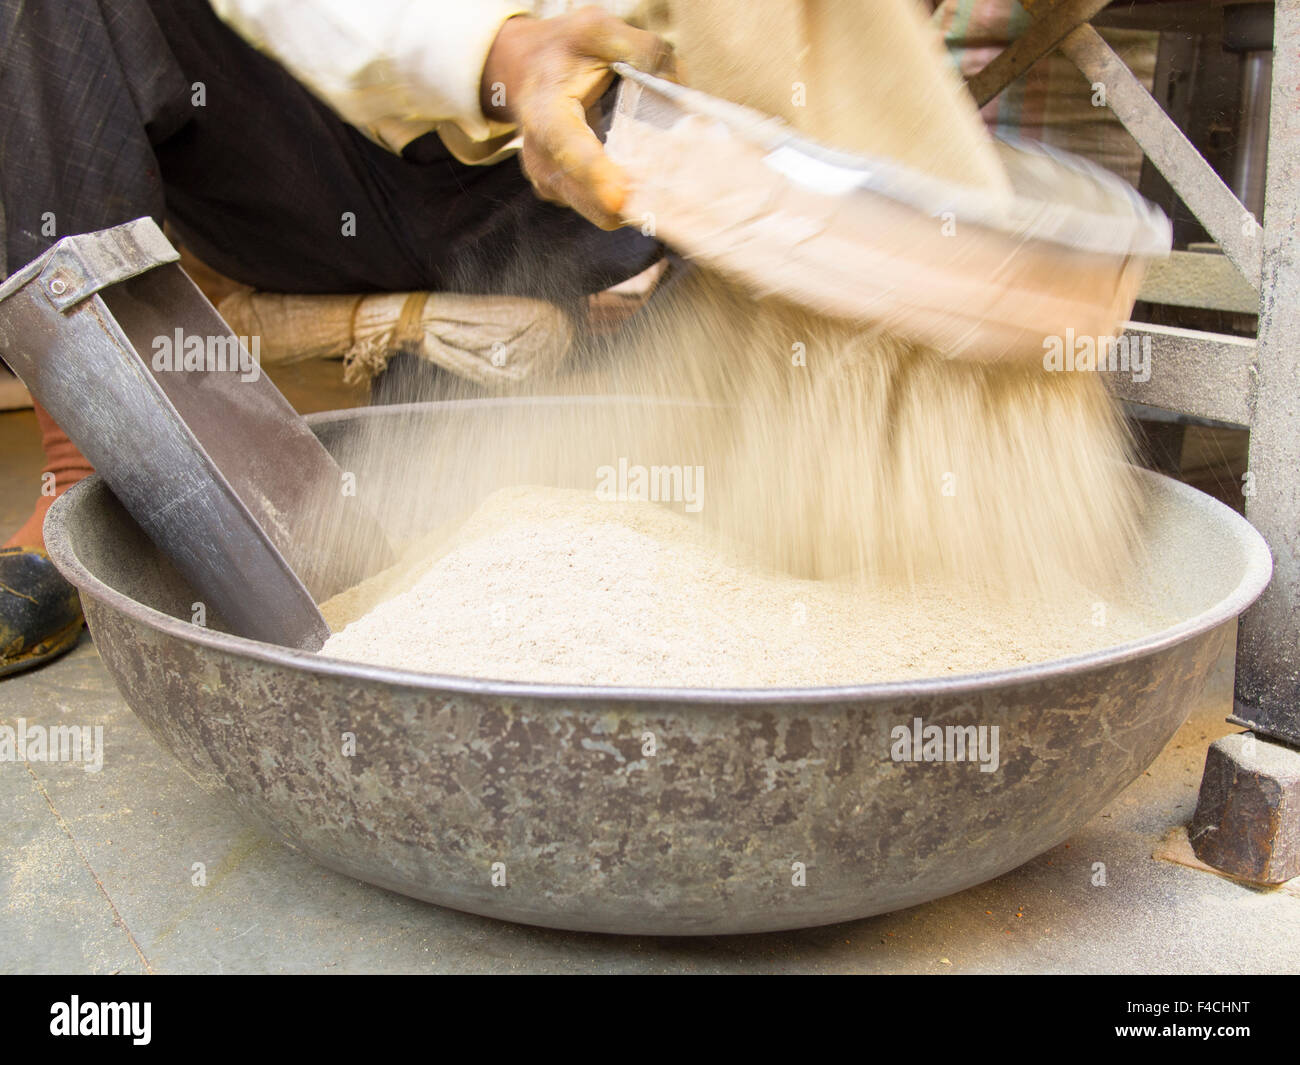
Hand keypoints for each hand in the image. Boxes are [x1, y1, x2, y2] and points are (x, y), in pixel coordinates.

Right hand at [481, 7, 674, 228]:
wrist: (525, 70)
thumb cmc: (563, 51)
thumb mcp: (599, 30)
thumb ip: (641, 51)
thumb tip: (676, 87)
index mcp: (546, 115)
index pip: (570, 153)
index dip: (598, 179)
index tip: (621, 197)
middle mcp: (542, 158)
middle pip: (594, 202)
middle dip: (635, 198)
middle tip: (671, 182)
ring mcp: (550, 183)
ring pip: (602, 212)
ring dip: (635, 199)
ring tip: (654, 170)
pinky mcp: (563, 196)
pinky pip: (602, 210)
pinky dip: (625, 197)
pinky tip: (635, 170)